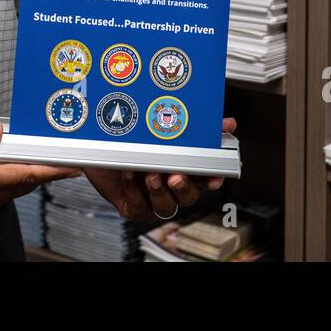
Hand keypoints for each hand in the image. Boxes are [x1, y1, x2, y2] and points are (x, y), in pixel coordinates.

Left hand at [84, 117, 235, 221]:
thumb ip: (196, 126)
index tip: (215, 176)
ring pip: (166, 206)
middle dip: (183, 187)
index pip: (206, 180)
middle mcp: (171, 189)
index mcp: (185, 172)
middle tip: (175, 175)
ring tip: (151, 175)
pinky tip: (129, 175)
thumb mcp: (163, 127)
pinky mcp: (132, 206)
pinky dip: (134, 191)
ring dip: (159, 192)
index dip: (213, 181)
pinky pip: (137, 206)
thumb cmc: (136, 140)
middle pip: (188, 197)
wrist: (102, 147)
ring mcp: (153, 200)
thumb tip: (228, 124)